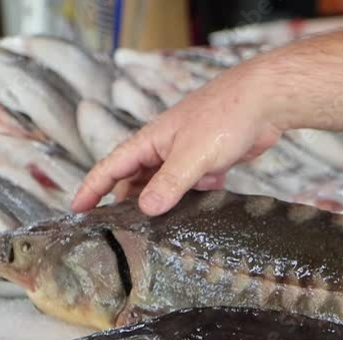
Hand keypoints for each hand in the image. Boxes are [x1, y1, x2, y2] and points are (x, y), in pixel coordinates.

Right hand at [72, 65, 282, 215]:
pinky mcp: (209, 163)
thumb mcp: (192, 154)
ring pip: (165, 186)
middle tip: (119, 233)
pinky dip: (192, 199)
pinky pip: (192, 187)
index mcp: (150, 142)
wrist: (265, 102)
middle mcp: (164, 148)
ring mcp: (187, 155)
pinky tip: (197, 212)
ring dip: (162, 205)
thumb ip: (170, 183)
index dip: (92, 188)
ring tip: (156, 232)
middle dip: (127, 204)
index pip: (111, 168)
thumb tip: (146, 209)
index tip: (77, 210)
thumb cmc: (225, 116)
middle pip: (136, 181)